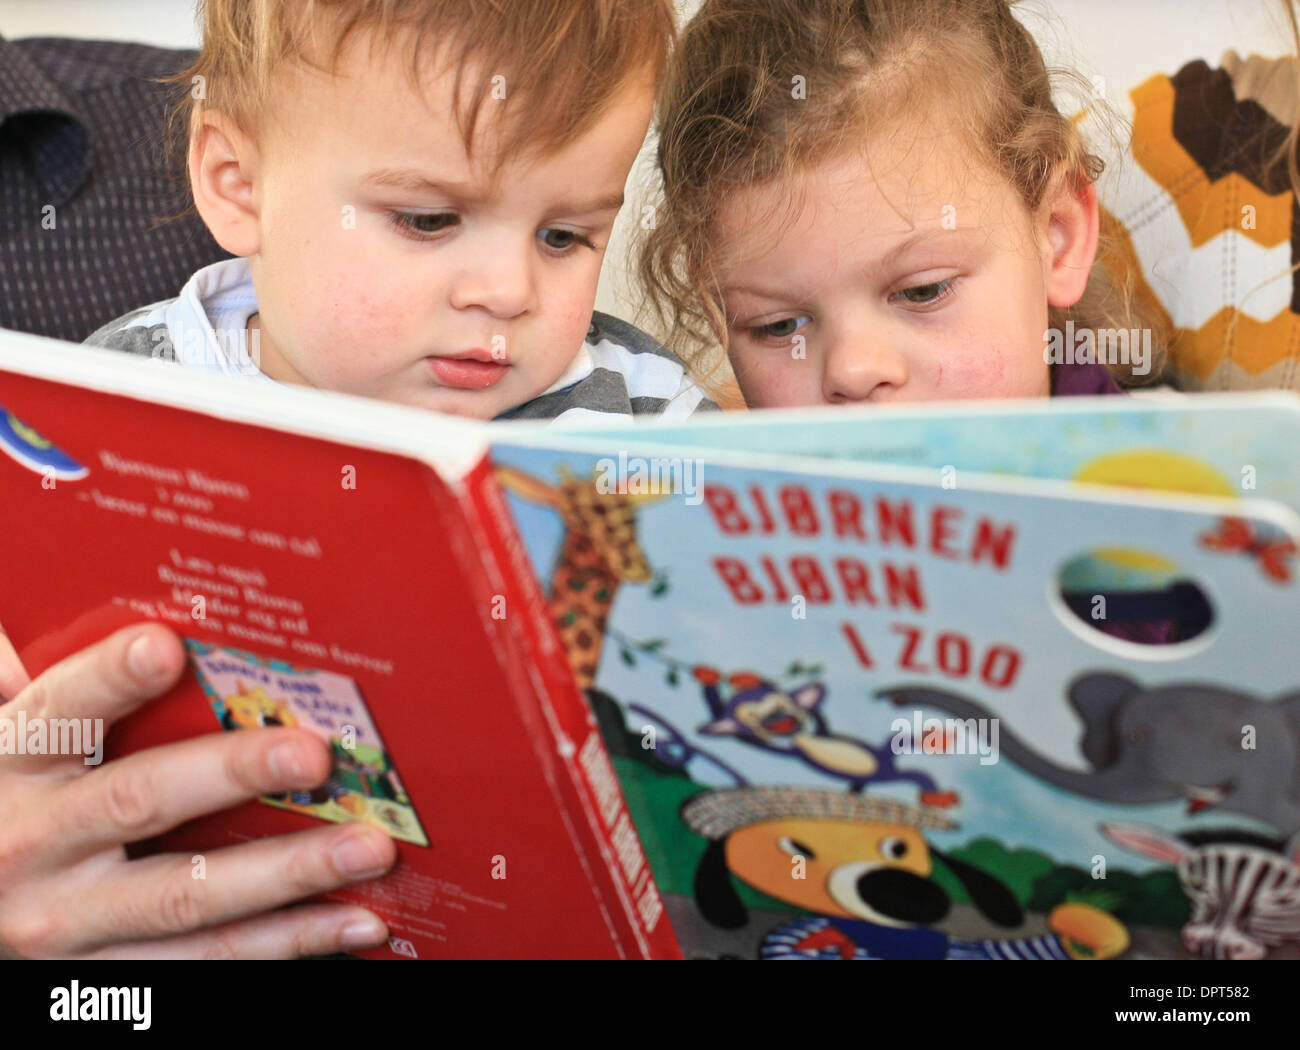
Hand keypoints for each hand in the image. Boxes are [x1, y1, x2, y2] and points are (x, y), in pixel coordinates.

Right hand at [0, 623, 397, 957]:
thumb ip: (67, 691)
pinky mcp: (103, 977)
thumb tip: (140, 629)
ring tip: (368, 848)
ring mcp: (67, 921)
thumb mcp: (17, 742)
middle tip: (313, 756)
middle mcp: (32, 843)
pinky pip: (207, 962)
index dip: (110, 679)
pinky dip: (290, 943)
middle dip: (232, 774)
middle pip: (138, 802)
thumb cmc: (17, 796)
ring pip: (188, 897)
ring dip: (290, 874)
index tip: (166, 648)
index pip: (61, 713)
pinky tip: (356, 919)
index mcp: (12, 764)